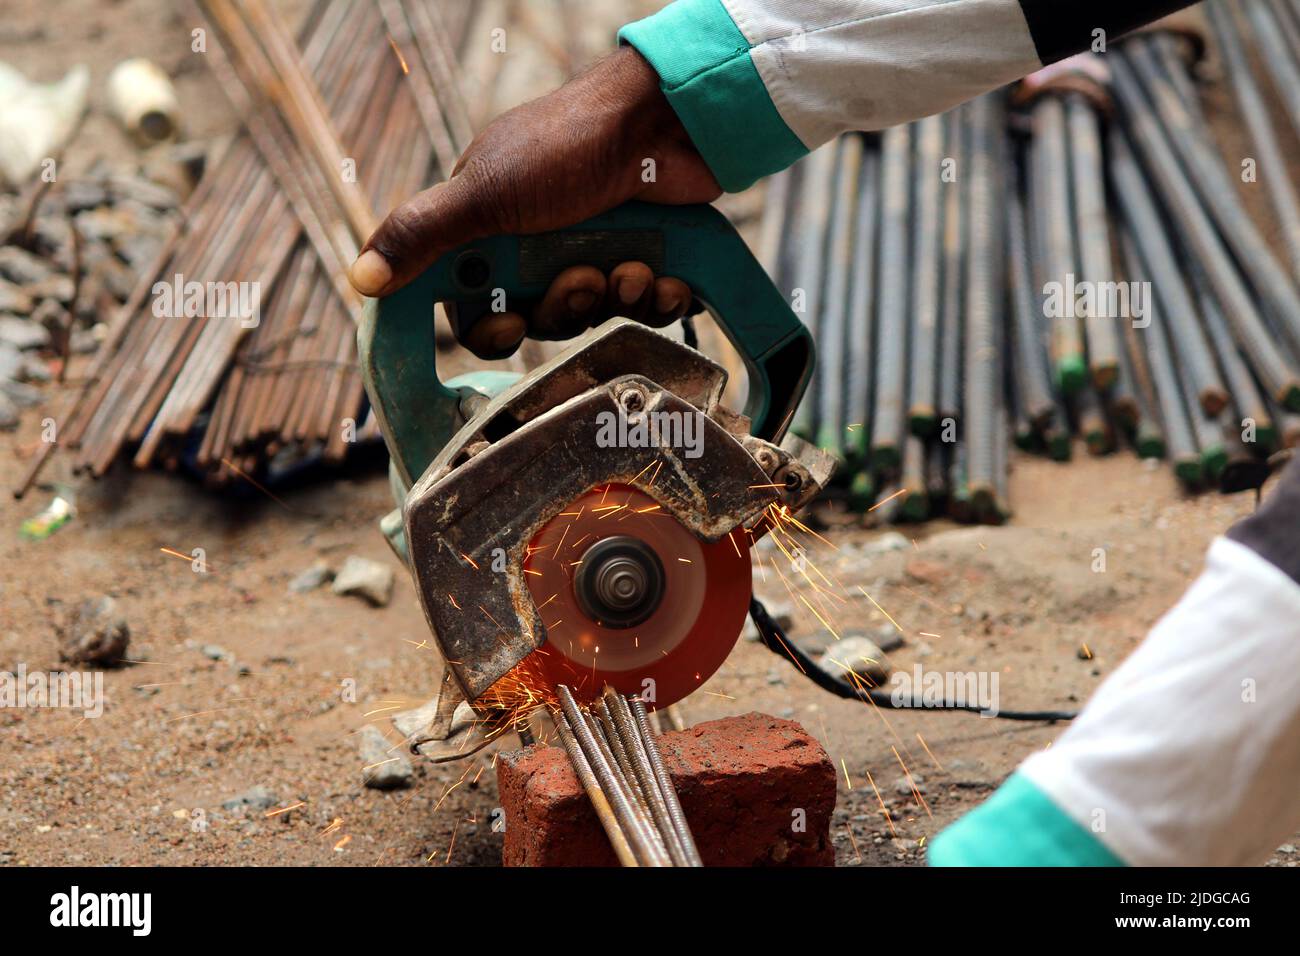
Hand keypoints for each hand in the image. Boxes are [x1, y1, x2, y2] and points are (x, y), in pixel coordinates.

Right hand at [348, 45, 718, 357]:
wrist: (664, 117)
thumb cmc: (568, 146)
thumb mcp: (483, 192)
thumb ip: (421, 235)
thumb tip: (358, 280)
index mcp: (490, 234)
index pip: (476, 311)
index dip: (493, 331)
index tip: (513, 325)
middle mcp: (539, 247)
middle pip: (542, 322)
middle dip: (566, 309)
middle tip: (584, 277)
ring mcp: (594, 250)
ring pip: (596, 316)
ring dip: (614, 298)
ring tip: (631, 265)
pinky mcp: (646, 257)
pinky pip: (647, 308)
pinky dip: (656, 297)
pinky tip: (663, 276)